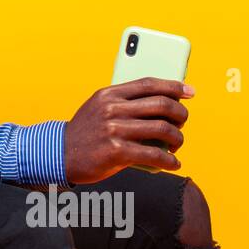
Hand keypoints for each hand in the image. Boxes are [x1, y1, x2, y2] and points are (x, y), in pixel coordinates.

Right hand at [63, 77, 192, 184]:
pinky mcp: (116, 152)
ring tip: (176, 145)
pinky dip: (169, 161)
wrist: (59, 154)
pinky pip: (155, 155)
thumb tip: (162, 105)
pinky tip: (173, 164)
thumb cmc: (86, 133)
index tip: (189, 92)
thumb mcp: (99, 108)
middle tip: (182, 123)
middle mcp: (112, 109)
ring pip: (163, 129)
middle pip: (162, 105)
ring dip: (178, 139)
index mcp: (109, 94)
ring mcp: (114, 130)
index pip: (149, 84)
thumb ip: (125, 103)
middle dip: (180, 114)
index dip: (174, 86)